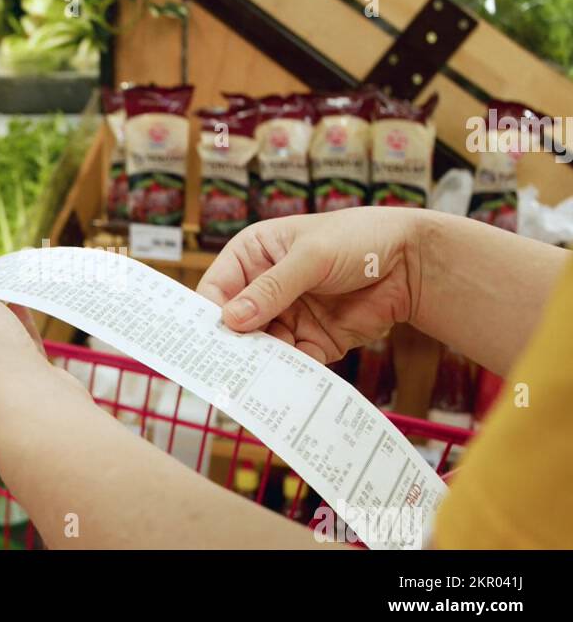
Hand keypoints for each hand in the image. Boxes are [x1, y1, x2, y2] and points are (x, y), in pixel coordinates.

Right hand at [196, 207, 423, 363]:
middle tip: (230, 367)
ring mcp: (286, 316)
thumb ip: (272, 288)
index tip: (209, 340)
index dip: (210, 314)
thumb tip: (231, 319)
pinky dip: (290, 374)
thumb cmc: (358, 238)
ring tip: (260, 378)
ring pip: (261, 347)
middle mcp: (263, 288)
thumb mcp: (311, 256)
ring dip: (262, 362)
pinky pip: (292, 362)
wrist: (413, 263)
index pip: (217, 288)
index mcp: (252, 256)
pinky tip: (288, 382)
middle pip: (235, 324)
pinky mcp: (311, 341)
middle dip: (235, 345)